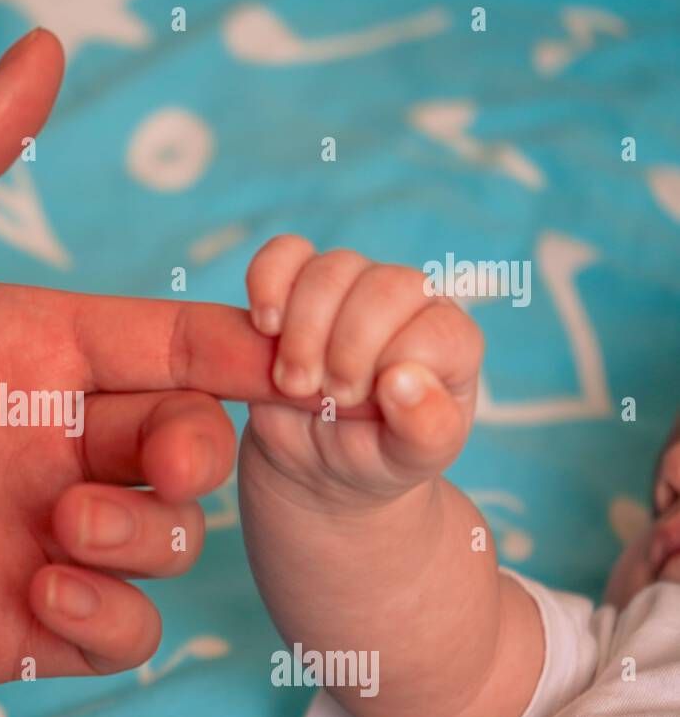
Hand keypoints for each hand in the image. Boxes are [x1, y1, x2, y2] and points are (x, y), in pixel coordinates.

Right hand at [241, 234, 483, 508]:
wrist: (315, 463)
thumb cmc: (374, 458)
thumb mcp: (410, 459)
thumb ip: (426, 429)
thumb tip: (404, 381)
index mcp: (450, 342)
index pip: (435, 328)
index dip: (390, 364)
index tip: (357, 404)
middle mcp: (407, 303)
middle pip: (384, 287)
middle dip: (344, 348)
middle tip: (323, 395)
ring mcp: (352, 288)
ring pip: (332, 269)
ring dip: (303, 331)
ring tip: (292, 382)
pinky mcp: (297, 284)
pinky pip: (284, 253)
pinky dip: (268, 283)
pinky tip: (266, 326)